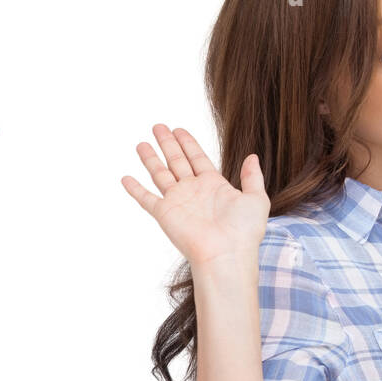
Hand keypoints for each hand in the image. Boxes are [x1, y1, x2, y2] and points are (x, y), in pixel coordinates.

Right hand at [121, 124, 269, 269]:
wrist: (226, 254)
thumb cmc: (244, 231)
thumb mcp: (256, 199)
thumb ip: (252, 177)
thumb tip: (252, 157)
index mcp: (213, 185)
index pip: (197, 158)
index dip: (188, 143)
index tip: (178, 129)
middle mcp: (193, 191)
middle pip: (176, 161)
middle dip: (167, 143)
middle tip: (158, 126)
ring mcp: (177, 202)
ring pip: (160, 174)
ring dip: (150, 159)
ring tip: (142, 144)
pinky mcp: (164, 214)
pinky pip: (146, 198)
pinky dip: (135, 189)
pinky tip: (125, 178)